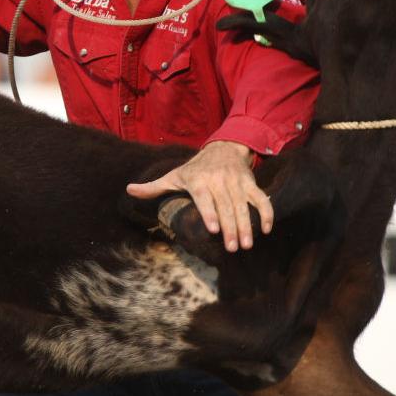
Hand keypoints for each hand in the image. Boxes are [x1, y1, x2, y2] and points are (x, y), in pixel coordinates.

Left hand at [127, 141, 272, 251]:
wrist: (223, 147)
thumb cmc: (194, 167)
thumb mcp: (174, 175)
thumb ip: (153, 186)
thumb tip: (128, 190)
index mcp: (198, 179)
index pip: (204, 197)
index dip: (209, 212)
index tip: (213, 229)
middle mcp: (218, 180)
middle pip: (225, 206)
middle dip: (230, 228)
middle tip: (233, 248)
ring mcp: (236, 182)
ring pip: (243, 205)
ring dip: (246, 225)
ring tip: (246, 245)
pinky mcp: (250, 183)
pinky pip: (261, 199)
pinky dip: (266, 213)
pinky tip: (265, 230)